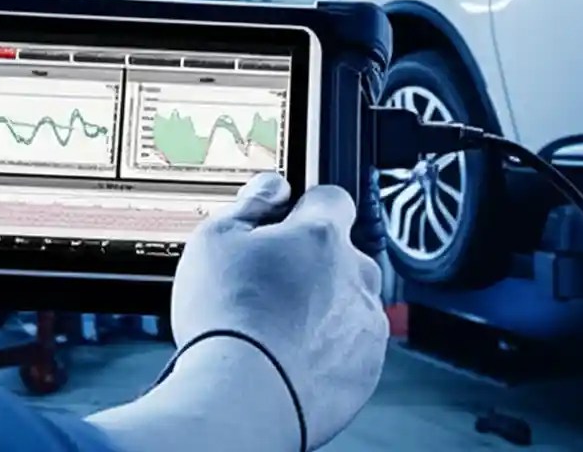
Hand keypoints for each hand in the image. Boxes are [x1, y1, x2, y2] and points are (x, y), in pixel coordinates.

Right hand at [171, 173, 388, 448]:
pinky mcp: (368, 364)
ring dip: (324, 307)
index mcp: (322, 235)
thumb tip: (274, 188)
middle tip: (270, 287)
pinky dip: (330, 349)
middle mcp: (355, 272)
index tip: (284, 227)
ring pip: (349, 300)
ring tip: (277, 328)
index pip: (331, 199)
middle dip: (313, 264)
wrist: (245, 393)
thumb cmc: (227, 316)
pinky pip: (353, 345)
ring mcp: (366, 320)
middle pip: (341, 253)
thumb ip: (251, 204)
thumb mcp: (215, 239)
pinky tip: (293, 356)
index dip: (306, 210)